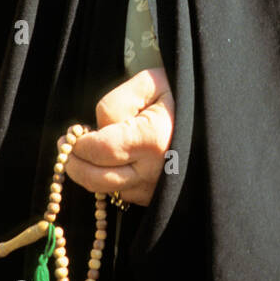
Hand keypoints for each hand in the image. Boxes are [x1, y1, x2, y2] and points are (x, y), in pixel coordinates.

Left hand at [59, 67, 173, 206]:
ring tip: (83, 154)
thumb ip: (116, 102)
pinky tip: (109, 164)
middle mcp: (154, 170)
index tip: (70, 136)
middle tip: (66, 148)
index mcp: (152, 138)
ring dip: (89, 175)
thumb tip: (97, 129)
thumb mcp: (150, 82)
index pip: (100, 151)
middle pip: (98, 179)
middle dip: (74, 165)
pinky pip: (123, 195)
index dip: (79, 145)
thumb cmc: (180, 93)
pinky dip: (109, 182)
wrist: (213, 115)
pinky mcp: (158, 197)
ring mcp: (157, 188)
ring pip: (108, 191)